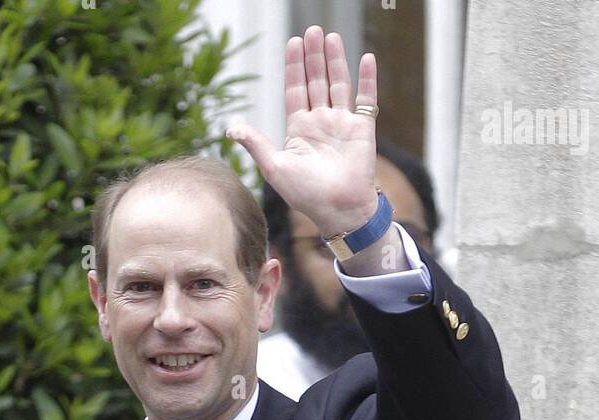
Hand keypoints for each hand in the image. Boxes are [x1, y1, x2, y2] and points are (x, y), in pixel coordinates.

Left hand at [226, 26, 377, 239]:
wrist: (338, 210)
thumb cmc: (306, 195)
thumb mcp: (274, 168)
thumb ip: (255, 144)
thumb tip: (230, 128)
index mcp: (300, 130)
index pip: (295, 90)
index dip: (294, 67)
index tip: (293, 42)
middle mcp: (321, 123)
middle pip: (316, 81)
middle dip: (313, 57)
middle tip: (312, 30)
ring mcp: (342, 124)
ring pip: (339, 84)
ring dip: (335, 60)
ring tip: (331, 36)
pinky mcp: (362, 129)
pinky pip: (366, 99)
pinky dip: (367, 79)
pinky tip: (366, 58)